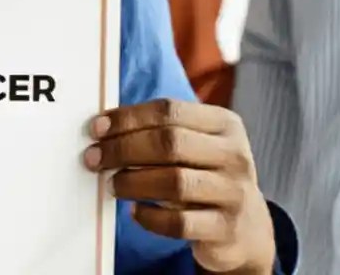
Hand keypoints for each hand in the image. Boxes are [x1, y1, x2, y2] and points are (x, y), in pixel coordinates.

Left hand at [84, 99, 275, 273]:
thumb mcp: (197, 145)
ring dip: (132, 182)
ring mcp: (234, 193)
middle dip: (123, 148)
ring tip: (112, 184)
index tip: (97, 128)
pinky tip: (135, 212)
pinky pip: (179, 223)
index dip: (128, 118)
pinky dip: (150, 217)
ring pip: (174, 182)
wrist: (245, 227)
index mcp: (225, 124)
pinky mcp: (225, 229)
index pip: (170, 111)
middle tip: (94, 158)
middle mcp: (234, 155)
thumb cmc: (206, 175)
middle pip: (170, 143)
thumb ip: (160, 131)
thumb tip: (103, 127)